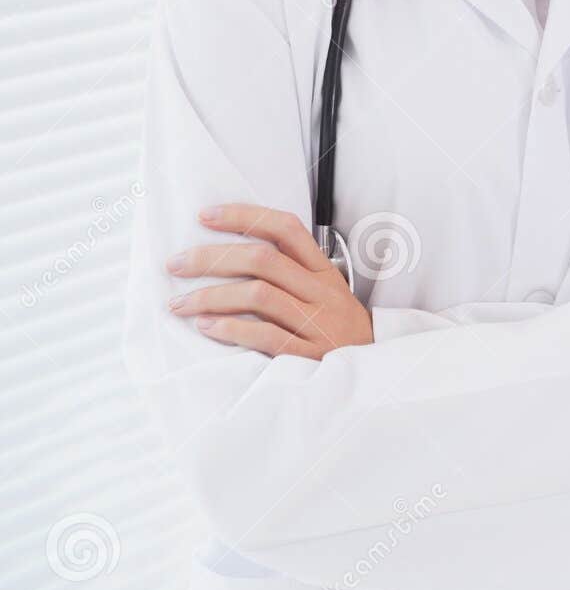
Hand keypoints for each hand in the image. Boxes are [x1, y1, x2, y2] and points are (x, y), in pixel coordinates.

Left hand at [165, 204, 372, 358]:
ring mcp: (317, 323)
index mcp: (323, 271)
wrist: (373, 373)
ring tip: (180, 304)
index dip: (243, 216)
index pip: (285, 228)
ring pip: (260, 295)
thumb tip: (232, 253)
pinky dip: (232, 329)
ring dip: (211, 297)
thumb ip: (292, 272)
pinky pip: (266, 335)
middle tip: (176, 264)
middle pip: (262, 259)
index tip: (204, 216)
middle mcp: (321, 292)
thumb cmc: (338, 329)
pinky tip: (207, 327)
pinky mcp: (309, 356)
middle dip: (211, 258)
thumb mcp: (325, 293)